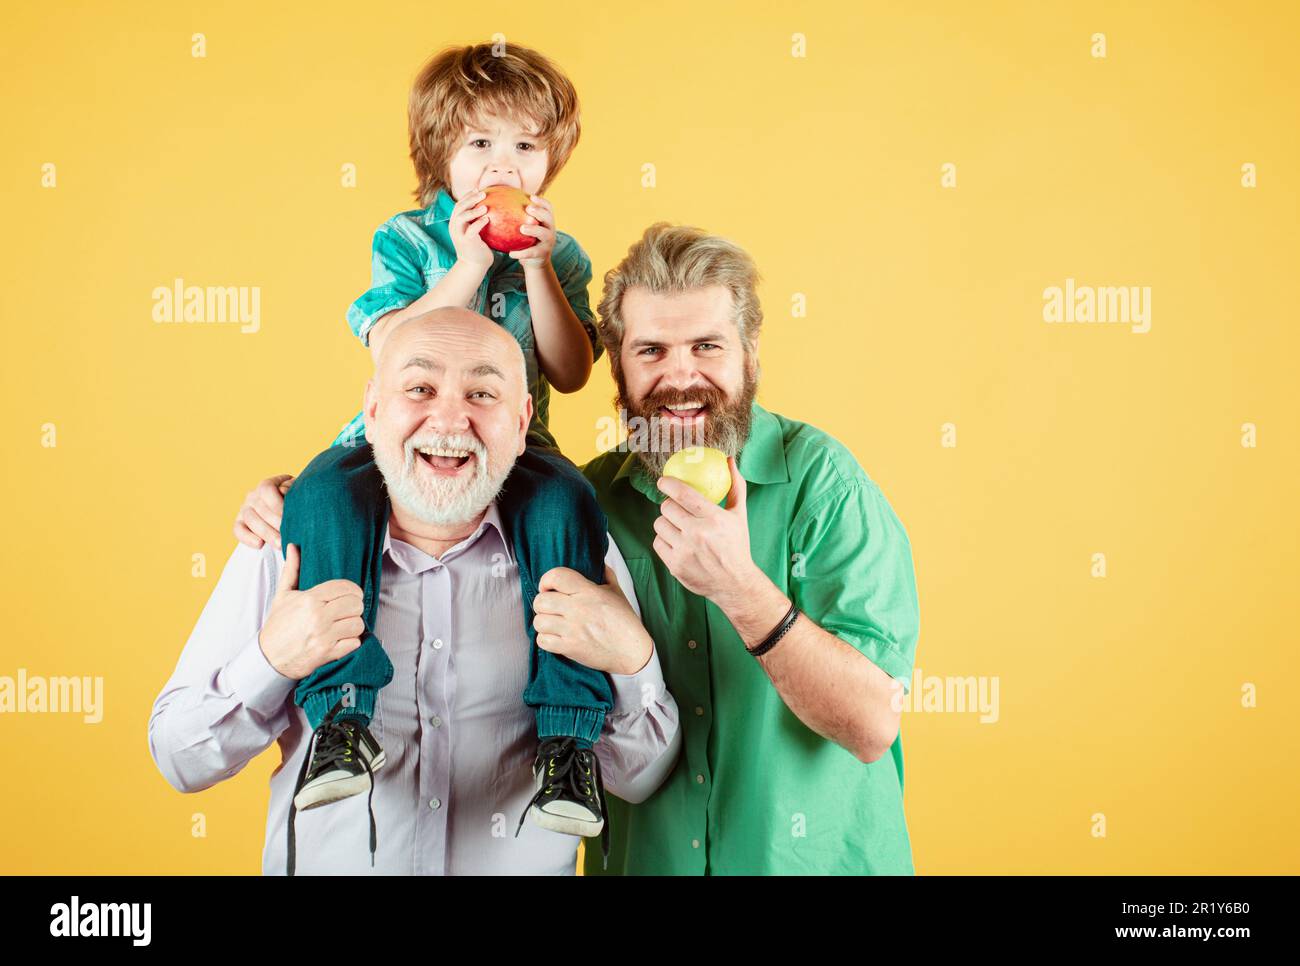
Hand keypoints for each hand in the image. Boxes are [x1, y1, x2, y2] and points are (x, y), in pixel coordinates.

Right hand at [234, 474, 293, 548]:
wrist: (287, 518)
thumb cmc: (296, 504)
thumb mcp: (298, 495)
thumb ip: (292, 491)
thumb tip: (283, 491)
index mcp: (267, 485)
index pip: (267, 489)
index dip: (278, 504)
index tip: (292, 517)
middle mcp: (253, 495)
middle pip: (260, 507)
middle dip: (276, 523)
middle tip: (289, 536)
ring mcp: (244, 509)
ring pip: (251, 519)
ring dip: (267, 533)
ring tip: (280, 544)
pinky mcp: (239, 523)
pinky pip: (238, 530)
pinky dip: (248, 538)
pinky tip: (260, 545)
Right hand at [258, 544, 365, 679]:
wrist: (267, 658)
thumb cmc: (277, 626)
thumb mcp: (282, 596)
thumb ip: (292, 570)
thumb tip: (293, 546)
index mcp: (309, 599)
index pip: (345, 587)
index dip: (353, 591)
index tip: (351, 596)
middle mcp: (318, 616)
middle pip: (356, 604)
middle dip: (354, 608)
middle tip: (347, 611)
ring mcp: (324, 636)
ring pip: (358, 624)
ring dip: (353, 626)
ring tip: (344, 626)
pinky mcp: (328, 653)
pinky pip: (355, 643)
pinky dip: (351, 642)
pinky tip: (341, 640)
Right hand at [448, 189, 493, 272]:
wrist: (473, 266)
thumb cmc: (478, 248)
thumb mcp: (477, 233)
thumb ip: (479, 221)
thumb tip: (493, 209)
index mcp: (456, 223)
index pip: (459, 205)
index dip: (467, 195)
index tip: (478, 189)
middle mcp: (455, 227)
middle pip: (459, 207)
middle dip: (470, 198)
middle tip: (483, 193)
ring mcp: (459, 234)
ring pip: (461, 217)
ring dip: (473, 210)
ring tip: (484, 206)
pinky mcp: (465, 242)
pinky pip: (471, 230)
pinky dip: (478, 223)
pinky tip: (487, 219)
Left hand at [510, 194, 556, 268]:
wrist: (536, 261)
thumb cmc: (527, 241)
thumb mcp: (526, 229)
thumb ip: (518, 218)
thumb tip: (498, 204)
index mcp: (546, 221)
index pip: (548, 208)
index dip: (541, 201)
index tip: (531, 196)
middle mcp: (550, 230)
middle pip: (548, 217)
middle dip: (539, 212)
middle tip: (528, 208)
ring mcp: (548, 242)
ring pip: (544, 234)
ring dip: (533, 230)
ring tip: (522, 228)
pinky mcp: (543, 254)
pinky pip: (532, 252)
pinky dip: (521, 253)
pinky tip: (510, 253)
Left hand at [532, 564, 653, 675]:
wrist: (632, 651)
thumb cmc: (624, 621)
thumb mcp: (617, 592)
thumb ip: (606, 574)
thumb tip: (599, 562)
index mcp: (589, 592)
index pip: (557, 576)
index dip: (546, 580)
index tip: (548, 587)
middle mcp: (579, 609)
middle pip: (541, 600)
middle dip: (542, 603)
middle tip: (550, 607)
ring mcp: (573, 629)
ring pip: (539, 621)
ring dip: (543, 622)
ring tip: (552, 623)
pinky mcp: (570, 647)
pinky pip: (543, 641)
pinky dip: (546, 640)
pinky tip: (555, 637)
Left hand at [653, 456, 759, 609]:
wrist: (735, 583)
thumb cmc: (737, 546)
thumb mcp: (740, 515)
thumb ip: (735, 486)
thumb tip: (728, 460)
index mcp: (713, 518)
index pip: (682, 494)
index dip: (668, 484)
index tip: (663, 481)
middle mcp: (697, 534)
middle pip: (667, 508)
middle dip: (669, 504)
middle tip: (674, 507)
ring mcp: (684, 551)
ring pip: (659, 524)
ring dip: (666, 522)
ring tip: (676, 525)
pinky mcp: (674, 565)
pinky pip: (658, 543)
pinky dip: (664, 539)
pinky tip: (675, 540)